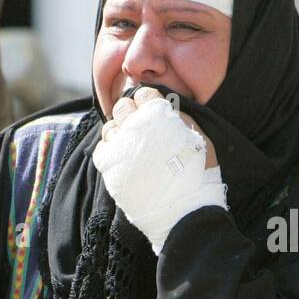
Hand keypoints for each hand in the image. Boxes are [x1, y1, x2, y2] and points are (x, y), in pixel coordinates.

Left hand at [102, 86, 216, 166]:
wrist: (183, 205)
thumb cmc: (197, 170)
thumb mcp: (196, 132)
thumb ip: (176, 115)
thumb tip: (163, 107)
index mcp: (158, 112)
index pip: (142, 93)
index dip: (146, 102)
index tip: (150, 112)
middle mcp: (134, 125)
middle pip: (121, 107)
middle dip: (128, 114)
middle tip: (138, 128)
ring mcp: (119, 145)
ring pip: (109, 128)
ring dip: (118, 133)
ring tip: (130, 147)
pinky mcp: (108, 166)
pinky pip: (101, 150)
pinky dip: (110, 152)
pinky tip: (122, 160)